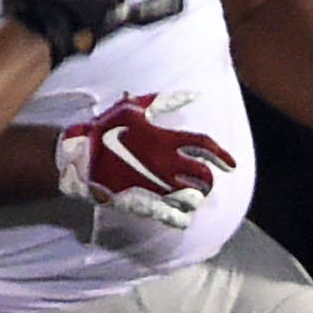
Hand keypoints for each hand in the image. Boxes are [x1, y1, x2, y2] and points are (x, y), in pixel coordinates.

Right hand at [56, 92, 236, 227]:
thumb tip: (194, 94)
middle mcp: (165, 164)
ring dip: (196, 198)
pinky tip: (184, 216)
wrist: (81, 157)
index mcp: (165, 139)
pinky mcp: (144, 202)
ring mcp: (156, 185)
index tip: (231, 165)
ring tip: (193, 196)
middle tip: (207, 181)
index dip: (222, 155)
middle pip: (203, 176)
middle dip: (209, 180)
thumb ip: (167, 101)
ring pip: (191, 198)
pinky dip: (182, 217)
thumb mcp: (135, 107)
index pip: (204, 146)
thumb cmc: (107, 129)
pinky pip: (171, 216)